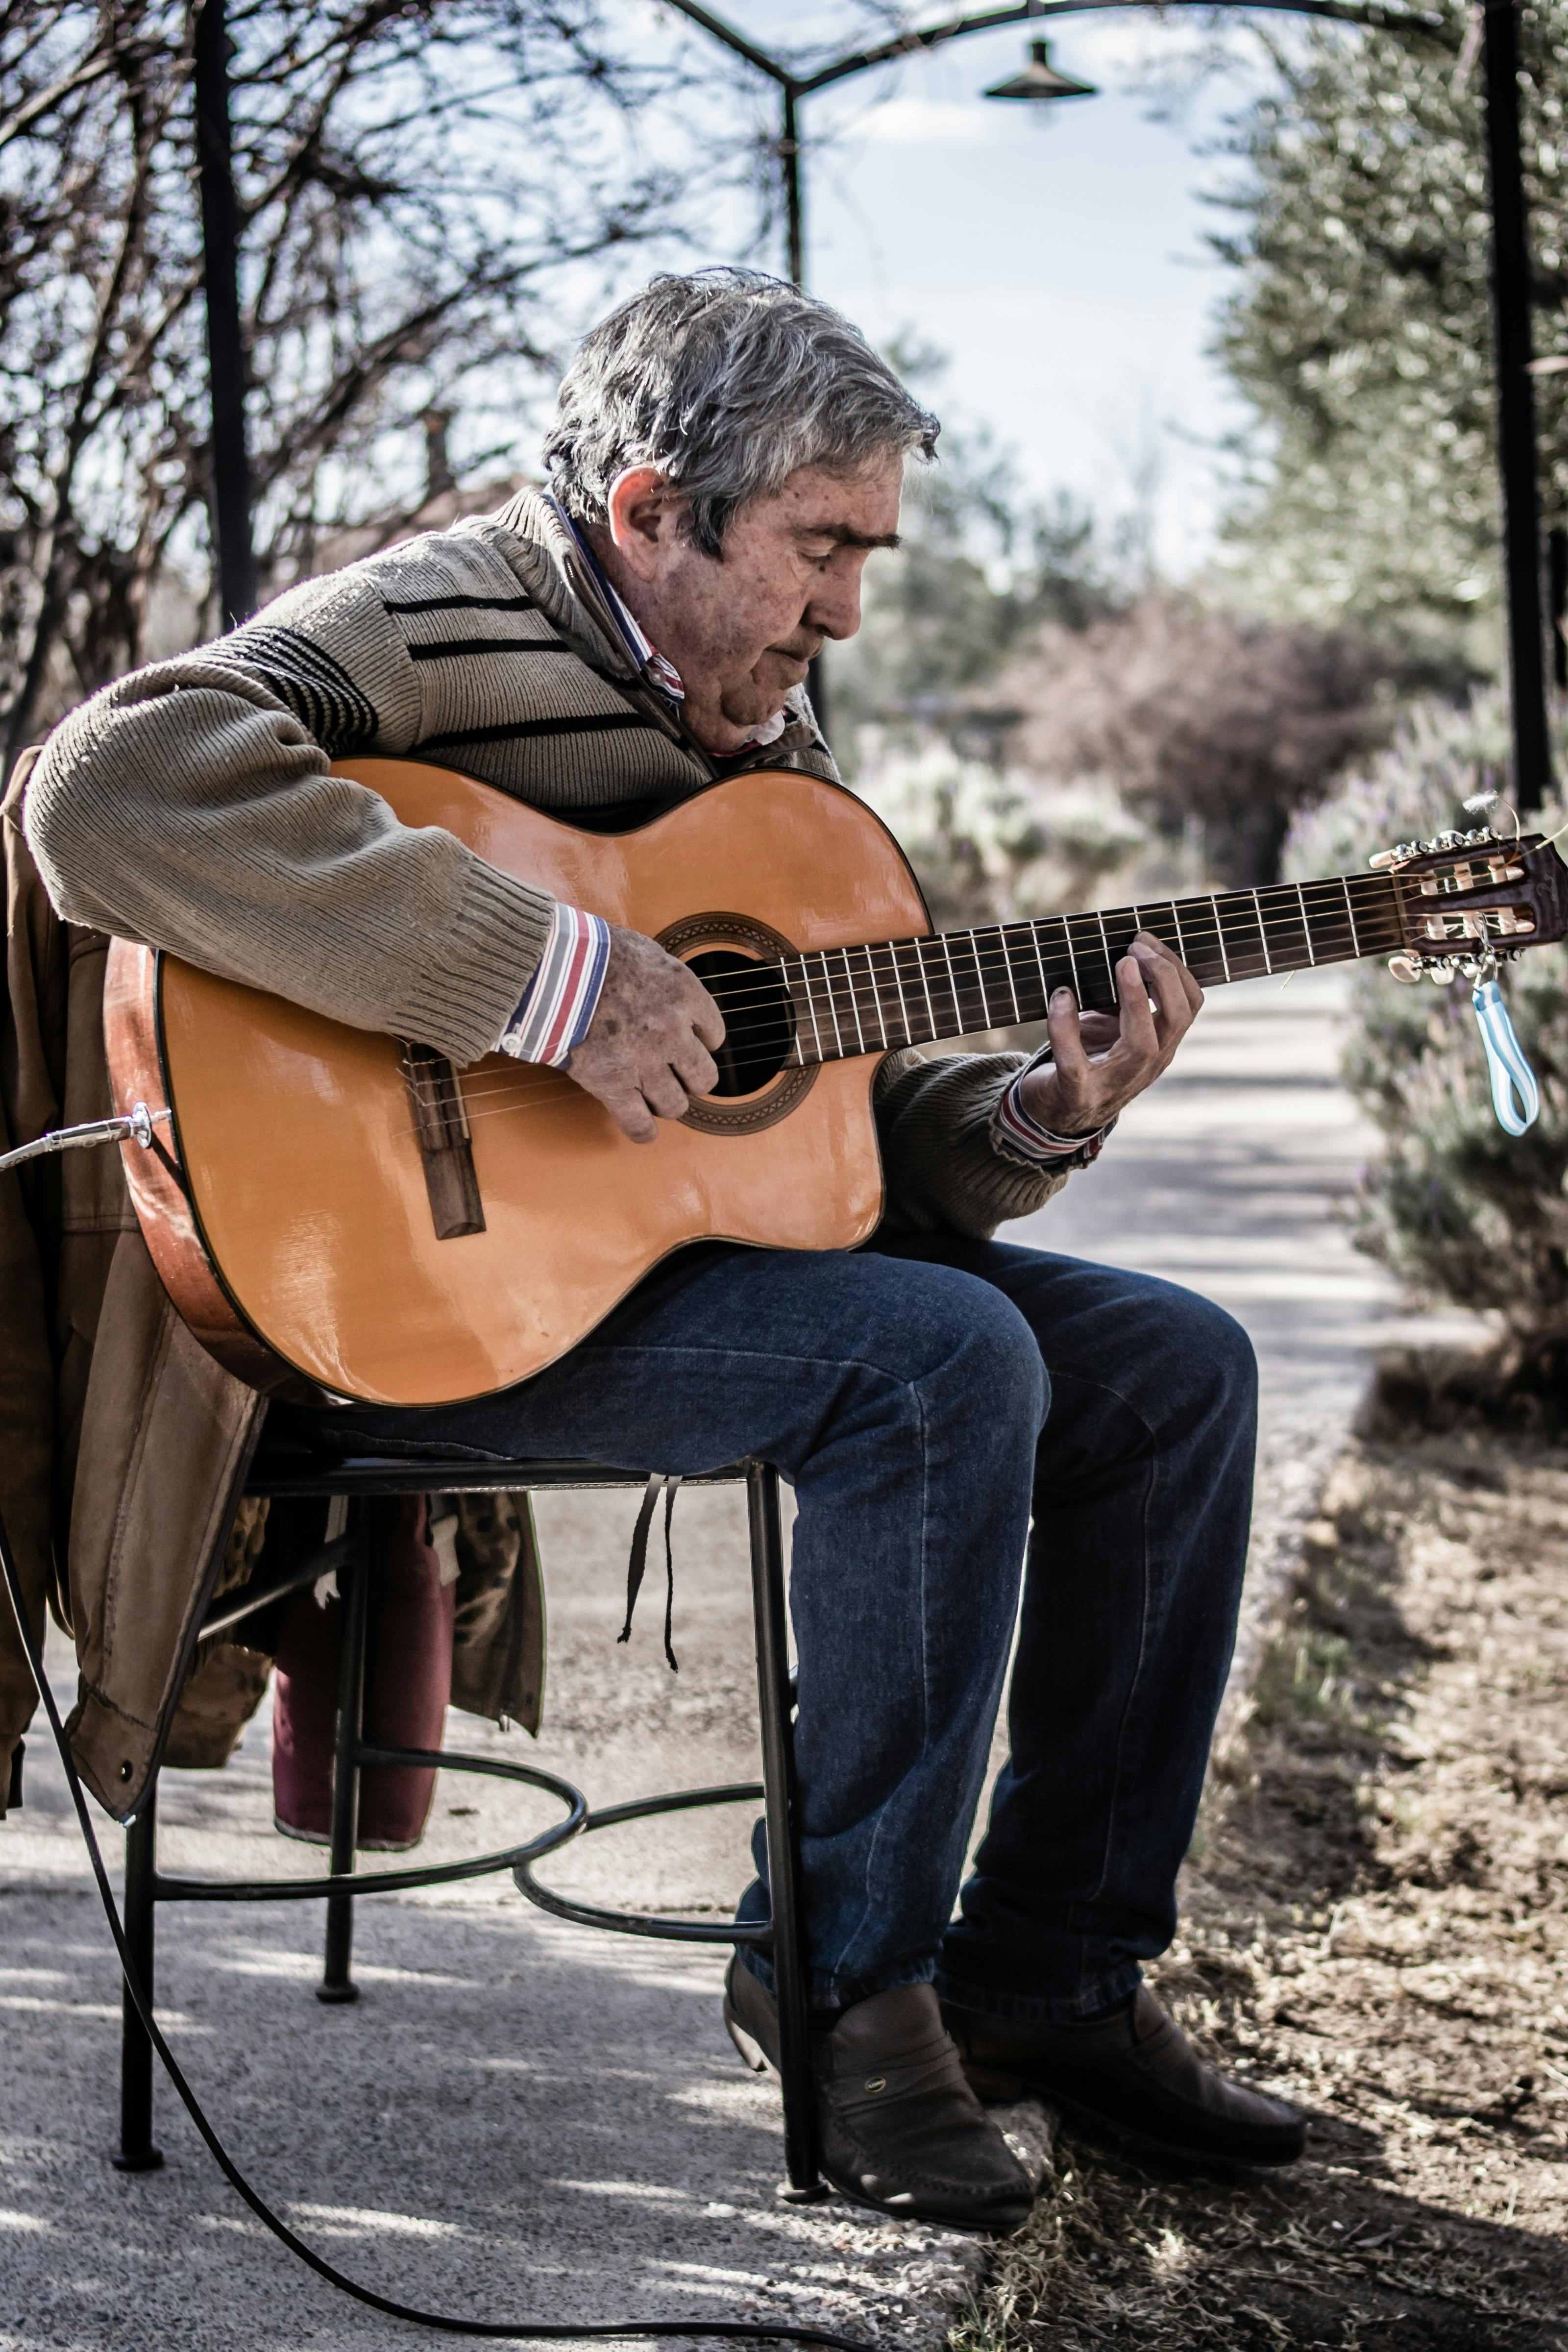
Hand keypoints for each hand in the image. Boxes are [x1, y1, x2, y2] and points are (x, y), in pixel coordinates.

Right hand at [565, 924, 723, 1142]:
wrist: (554, 967)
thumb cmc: (593, 952)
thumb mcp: (644, 951)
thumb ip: (665, 977)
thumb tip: (667, 988)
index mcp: (684, 994)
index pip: (714, 1034)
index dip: (701, 1042)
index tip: (688, 1042)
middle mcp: (672, 1031)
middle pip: (702, 1077)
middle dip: (690, 1078)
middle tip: (674, 1074)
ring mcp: (644, 1062)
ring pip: (675, 1105)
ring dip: (667, 1103)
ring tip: (653, 1096)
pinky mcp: (613, 1085)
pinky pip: (640, 1124)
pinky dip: (643, 1130)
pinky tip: (642, 1127)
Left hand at [1017, 930, 1202, 1136]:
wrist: (1054, 1112)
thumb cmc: (1086, 1057)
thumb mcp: (1111, 1024)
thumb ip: (1123, 996)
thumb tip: (1123, 949)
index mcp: (1160, 1045)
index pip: (1189, 1006)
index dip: (1176, 969)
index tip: (1147, 940)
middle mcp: (1147, 1066)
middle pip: (1176, 1021)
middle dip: (1162, 977)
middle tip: (1135, 948)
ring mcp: (1115, 1083)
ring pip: (1143, 1045)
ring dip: (1134, 999)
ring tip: (1120, 964)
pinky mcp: (1077, 1093)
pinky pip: (1074, 1061)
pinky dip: (1064, 1026)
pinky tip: (1061, 996)